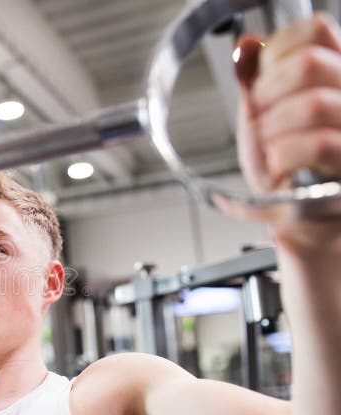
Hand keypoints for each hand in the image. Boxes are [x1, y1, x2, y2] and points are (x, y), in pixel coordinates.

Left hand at [234, 14, 340, 255]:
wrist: (301, 221)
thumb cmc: (286, 170)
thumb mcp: (261, 118)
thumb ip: (256, 79)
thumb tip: (246, 45)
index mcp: (337, 75)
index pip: (317, 29)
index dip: (277, 51)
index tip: (260, 81)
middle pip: (311, 62)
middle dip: (267, 95)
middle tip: (261, 120)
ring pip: (313, 104)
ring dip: (273, 130)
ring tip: (270, 149)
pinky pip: (321, 143)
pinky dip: (284, 156)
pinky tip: (279, 167)